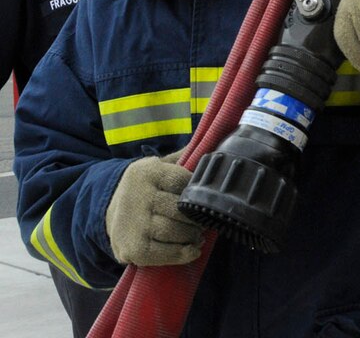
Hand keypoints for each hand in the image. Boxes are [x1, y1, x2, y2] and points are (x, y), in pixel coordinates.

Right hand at [105, 152, 202, 266]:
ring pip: (177, 231)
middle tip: (203, 220)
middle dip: (197, 217)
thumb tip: (214, 142)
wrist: (107, 213)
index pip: (185, 181)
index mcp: (145, 173)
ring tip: (197, 234)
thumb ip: (183, 158)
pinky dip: (185, 253)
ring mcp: (133, 225)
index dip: (198, 192)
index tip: (202, 197)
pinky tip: (191, 249)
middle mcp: (137, 197)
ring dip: (193, 236)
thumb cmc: (145, 189)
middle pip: (182, 210)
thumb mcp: (159, 166)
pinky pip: (166, 254)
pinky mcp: (132, 249)